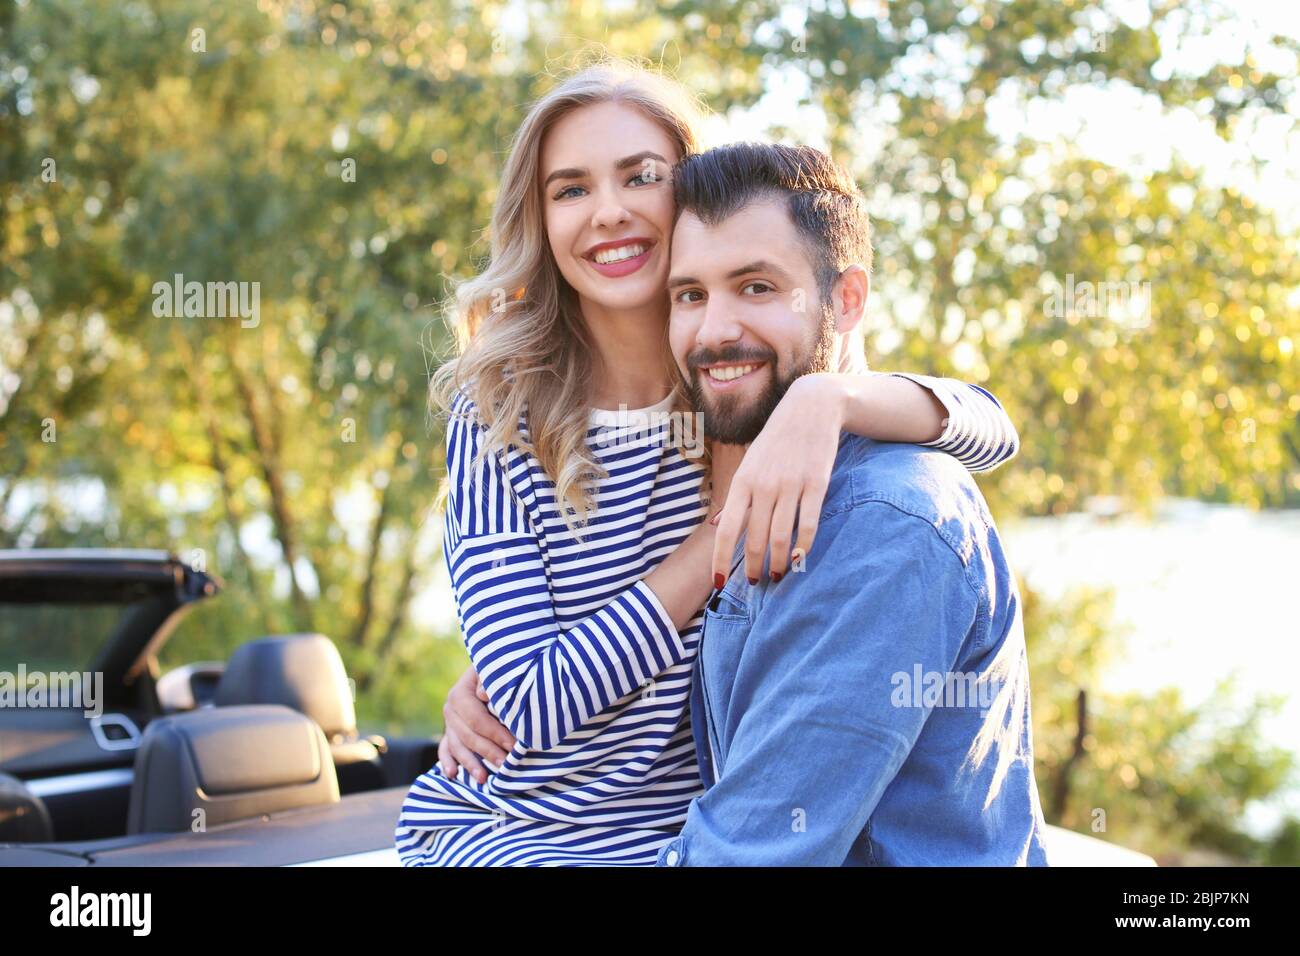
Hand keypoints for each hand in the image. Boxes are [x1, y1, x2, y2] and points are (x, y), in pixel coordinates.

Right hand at [437, 664, 516, 783]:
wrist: (491, 671)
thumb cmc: (498, 672)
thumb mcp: (496, 670)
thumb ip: (490, 680)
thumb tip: (483, 694)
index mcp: (461, 692)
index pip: (476, 717)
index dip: (494, 733)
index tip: (513, 745)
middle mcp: (451, 707)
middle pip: (467, 734)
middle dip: (487, 751)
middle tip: (505, 764)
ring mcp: (449, 721)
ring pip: (457, 745)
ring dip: (469, 763)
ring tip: (483, 778)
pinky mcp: (450, 732)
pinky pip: (445, 748)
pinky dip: (447, 762)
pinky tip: (453, 774)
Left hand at [711, 374, 842, 586]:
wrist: (810, 408)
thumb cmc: (776, 440)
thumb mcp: (749, 464)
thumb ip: (736, 497)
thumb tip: (716, 527)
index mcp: (743, 481)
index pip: (727, 530)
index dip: (720, 559)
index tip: (719, 583)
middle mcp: (764, 485)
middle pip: (754, 539)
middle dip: (752, 567)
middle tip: (755, 583)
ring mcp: (791, 485)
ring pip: (780, 537)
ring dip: (776, 563)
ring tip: (776, 576)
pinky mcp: (816, 484)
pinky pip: (808, 524)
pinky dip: (802, 547)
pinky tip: (798, 559)